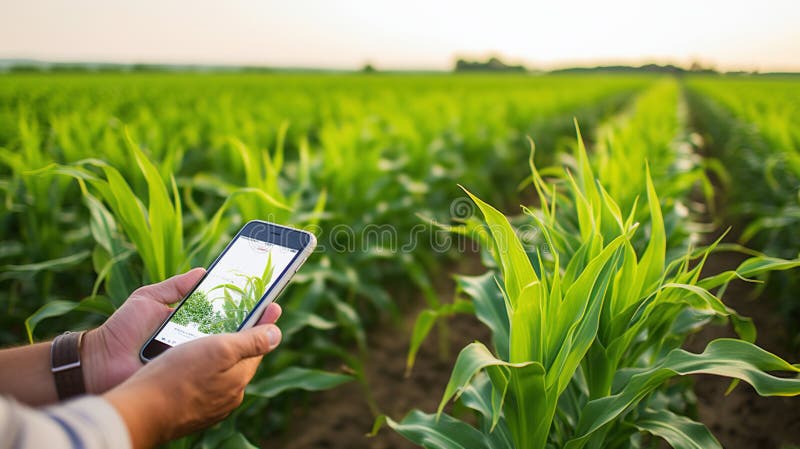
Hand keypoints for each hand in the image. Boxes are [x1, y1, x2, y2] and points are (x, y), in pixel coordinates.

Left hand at [82, 268, 282, 393]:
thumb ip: (175, 286)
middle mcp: (195, 343)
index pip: (222, 312)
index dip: (243, 303)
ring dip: (250, 336)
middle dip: (257, 319)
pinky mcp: (189, 378)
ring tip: (268, 319)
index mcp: (189, 322)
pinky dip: (230, 358)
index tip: (263, 291)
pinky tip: (246, 344)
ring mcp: (193, 361)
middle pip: (233, 331)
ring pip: (229, 350)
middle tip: (274, 306)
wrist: (100, 362)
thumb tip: (204, 271)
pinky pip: (214, 369)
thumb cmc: (121, 331)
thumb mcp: (148, 298)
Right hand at [104, 321, 282, 448]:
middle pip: (240, 359)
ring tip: (211, 333)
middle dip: (242, 338)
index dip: (264, 323)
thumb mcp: (220, 350)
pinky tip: (188, 359)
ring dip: (219, 354)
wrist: (138, 413)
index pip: (259, 346)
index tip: (272, 306)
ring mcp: (210, 406)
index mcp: (239, 378)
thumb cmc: (177, 376)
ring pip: (221, 372)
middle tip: (240, 315)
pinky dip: (201, 368)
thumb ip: (252, 342)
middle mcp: (229, 396)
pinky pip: (202, 383)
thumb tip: (277, 334)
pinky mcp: (190, 410)